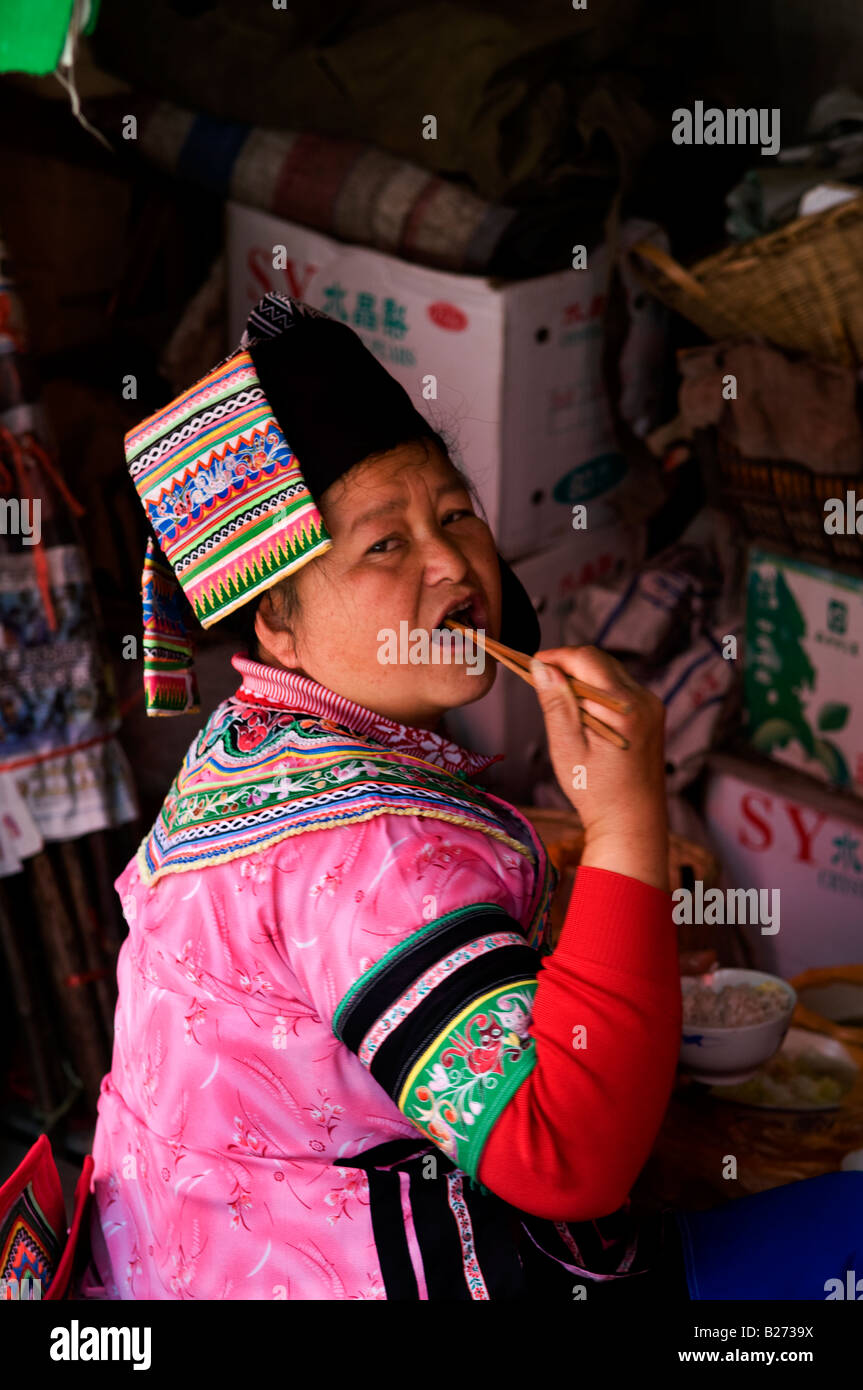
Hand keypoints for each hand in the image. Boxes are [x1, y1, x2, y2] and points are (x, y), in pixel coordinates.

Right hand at [530, 646, 668, 890]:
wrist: (632, 823)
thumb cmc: (596, 792)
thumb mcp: (567, 747)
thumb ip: (556, 703)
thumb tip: (542, 666)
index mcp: (625, 706)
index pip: (587, 658)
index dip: (556, 656)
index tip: (532, 664)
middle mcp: (645, 700)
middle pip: (601, 661)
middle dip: (569, 664)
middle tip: (541, 680)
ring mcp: (653, 707)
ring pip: (611, 673)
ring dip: (584, 677)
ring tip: (559, 700)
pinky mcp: (653, 716)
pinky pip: (621, 689)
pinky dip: (599, 692)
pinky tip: (583, 714)